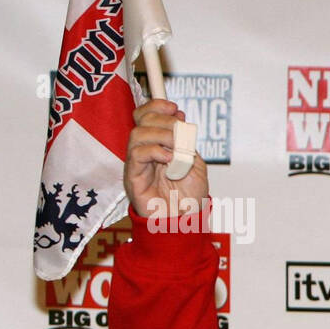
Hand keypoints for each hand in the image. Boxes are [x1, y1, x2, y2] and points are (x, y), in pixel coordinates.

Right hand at [124, 100, 208, 219]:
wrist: (186, 222)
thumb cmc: (190, 197)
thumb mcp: (196, 164)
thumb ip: (186, 143)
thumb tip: (178, 118)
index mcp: (158, 145)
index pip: (146, 116)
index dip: (157, 106)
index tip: (175, 108)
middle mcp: (144, 151)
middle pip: (141, 120)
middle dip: (162, 119)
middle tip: (179, 132)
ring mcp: (137, 164)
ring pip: (137, 134)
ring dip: (161, 135)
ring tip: (176, 148)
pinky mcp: (133, 177)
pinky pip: (136, 154)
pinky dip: (155, 151)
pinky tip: (170, 159)